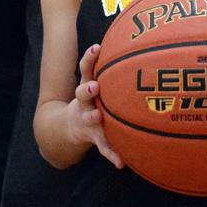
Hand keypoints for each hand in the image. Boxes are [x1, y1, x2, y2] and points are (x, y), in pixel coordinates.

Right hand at [68, 44, 122, 167]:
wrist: (68, 128)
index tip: (96, 48)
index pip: (85, 68)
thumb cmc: (93, 99)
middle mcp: (84, 102)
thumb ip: (112, 67)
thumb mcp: (95, 82)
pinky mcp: (93, 137)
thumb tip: (139, 43)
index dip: (90, 58)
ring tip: (97, 116)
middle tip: (94, 86)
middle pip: (82, 92)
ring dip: (92, 117)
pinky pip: (103, 147)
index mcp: (87, 86)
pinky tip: (121, 163)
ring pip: (88, 118)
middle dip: (87, 89)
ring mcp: (86, 119)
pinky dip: (112, 154)